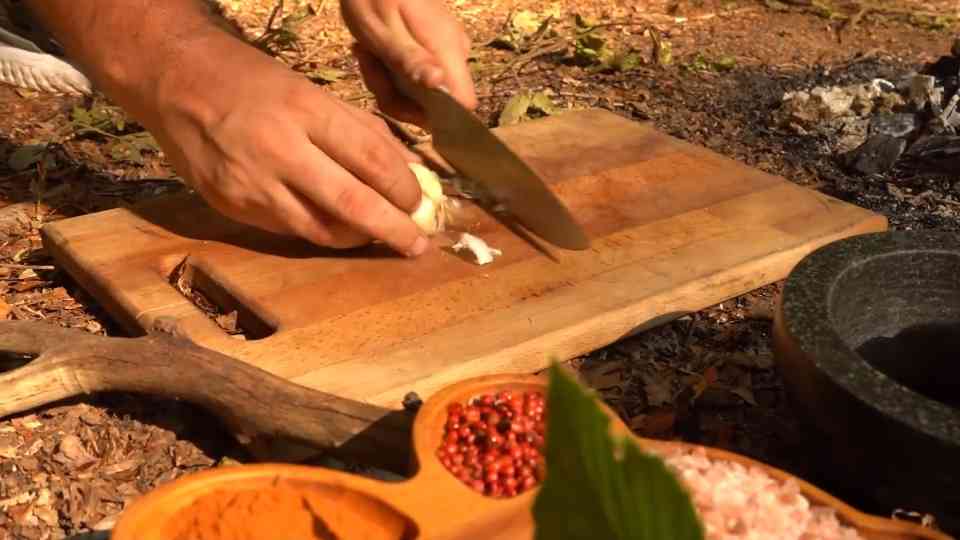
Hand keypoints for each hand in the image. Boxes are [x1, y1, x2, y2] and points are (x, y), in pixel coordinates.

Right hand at [150, 40, 429, 255]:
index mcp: (305, 110)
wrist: (175, 81)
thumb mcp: (311, 91)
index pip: (371, 159)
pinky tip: (336, 228)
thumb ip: (360, 130)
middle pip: (351, 203)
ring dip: (357, 238)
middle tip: (417, 244)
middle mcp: (279, 149)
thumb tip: (407, 170)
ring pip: (320, 230)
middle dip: (392, 229)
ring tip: (379, 237)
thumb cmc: (253, 82)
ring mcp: (251, 182)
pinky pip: (288, 230)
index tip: (420, 203)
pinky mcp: (231, 206)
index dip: (403, 188)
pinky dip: (320, 231)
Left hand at [340, 0, 476, 125]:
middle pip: (437, 103)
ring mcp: (444, 53)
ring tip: (366, 55)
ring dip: (387, 84)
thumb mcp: (384, 32)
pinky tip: (373, 52)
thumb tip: (438, 84)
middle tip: (370, 67)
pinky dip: (389, 73)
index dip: (436, 116)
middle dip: (397, 96)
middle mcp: (455, 55)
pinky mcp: (432, 51)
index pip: (464, 103)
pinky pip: (414, 78)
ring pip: (420, 93)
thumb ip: (411, 60)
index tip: (402, 103)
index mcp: (449, 50)